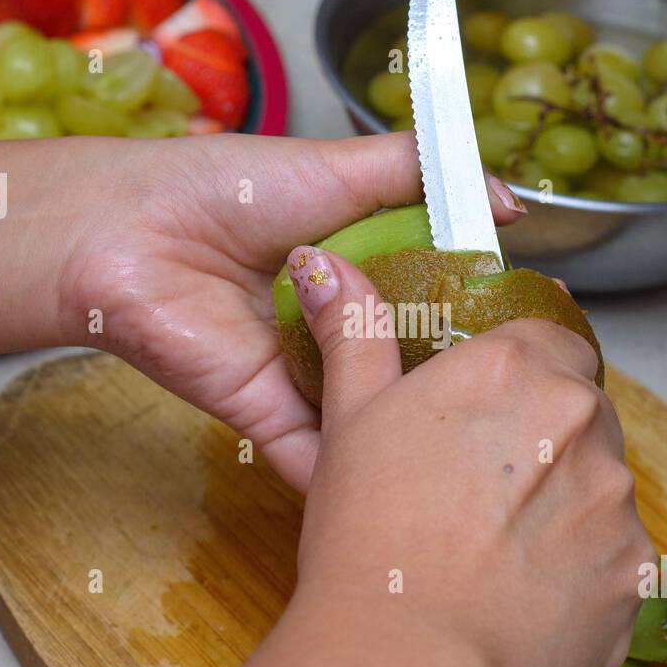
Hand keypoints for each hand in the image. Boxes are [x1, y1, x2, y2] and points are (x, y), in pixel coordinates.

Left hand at [60, 132, 524, 492]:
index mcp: (361, 270)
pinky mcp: (270, 419)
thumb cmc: (226, 188)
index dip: (480, 318)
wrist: (129, 231)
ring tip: (483, 457)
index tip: (537, 334)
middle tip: (522, 403)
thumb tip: (510, 202)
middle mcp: (340, 330)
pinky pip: (319, 460)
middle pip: (410, 368)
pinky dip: (354, 483)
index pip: (437, 302)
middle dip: (456, 388)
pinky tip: (410, 498)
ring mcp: (307, 379)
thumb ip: (423, 176)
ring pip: (373, 420)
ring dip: (414, 438)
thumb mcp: (340, 168)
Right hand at [185, 249, 653, 666]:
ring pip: (600, 485)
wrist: (407, 658)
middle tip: (481, 486)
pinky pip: (615, 559)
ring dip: (566, 503)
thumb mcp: (350, 419)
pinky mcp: (637, 574)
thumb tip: (324, 267)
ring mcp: (618, 503)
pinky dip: (582, 570)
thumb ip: (354, 331)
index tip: (501, 398)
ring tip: (496, 548)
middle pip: (582, 411)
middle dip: (545, 437)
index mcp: (518, 369)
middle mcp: (583, 423)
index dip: (526, 367)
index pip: (554, 336)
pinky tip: (524, 593)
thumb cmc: (371, 538)